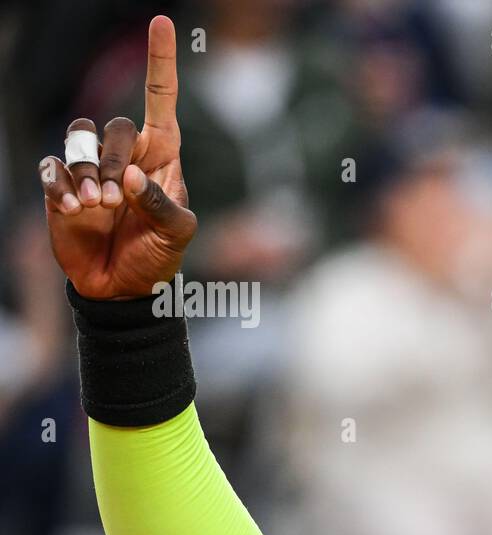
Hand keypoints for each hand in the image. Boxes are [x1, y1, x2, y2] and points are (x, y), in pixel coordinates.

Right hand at [39, 15, 196, 299]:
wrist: (122, 289)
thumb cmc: (158, 258)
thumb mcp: (177, 233)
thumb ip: (161, 203)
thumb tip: (131, 176)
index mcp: (163, 158)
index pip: (162, 101)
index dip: (161, 62)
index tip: (161, 22)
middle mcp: (126, 157)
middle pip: (114, 126)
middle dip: (112, 160)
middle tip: (115, 199)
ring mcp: (91, 170)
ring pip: (79, 139)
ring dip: (85, 172)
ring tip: (96, 207)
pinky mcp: (62, 187)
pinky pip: (52, 166)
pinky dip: (61, 185)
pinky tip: (75, 210)